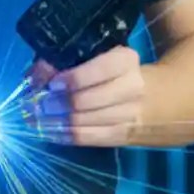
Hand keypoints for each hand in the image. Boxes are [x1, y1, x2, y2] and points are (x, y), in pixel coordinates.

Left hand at [21, 46, 144, 146]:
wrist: (159, 96)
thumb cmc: (116, 69)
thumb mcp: (101, 55)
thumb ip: (69, 59)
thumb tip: (34, 76)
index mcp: (126, 61)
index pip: (99, 70)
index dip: (73, 78)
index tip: (52, 84)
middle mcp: (132, 88)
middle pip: (88, 100)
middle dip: (57, 104)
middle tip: (35, 104)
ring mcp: (129, 115)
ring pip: (85, 122)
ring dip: (55, 122)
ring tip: (35, 118)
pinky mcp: (123, 136)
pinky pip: (89, 138)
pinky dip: (65, 135)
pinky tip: (47, 131)